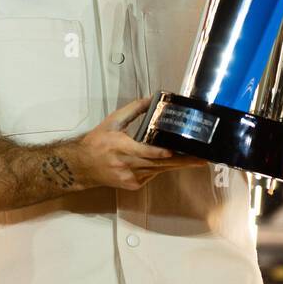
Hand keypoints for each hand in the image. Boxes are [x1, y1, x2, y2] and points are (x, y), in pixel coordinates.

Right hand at [71, 95, 208, 190]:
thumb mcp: (112, 121)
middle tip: (200, 160)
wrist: (82, 166)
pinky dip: (160, 168)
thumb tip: (152, 98)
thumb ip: (132, 110)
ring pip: (157, 171)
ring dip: (176, 165)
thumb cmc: (97, 141)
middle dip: (180, 162)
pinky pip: (152, 175)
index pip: (141, 152)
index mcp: (119, 146)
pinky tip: (169, 162)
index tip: (171, 152)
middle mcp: (125, 164)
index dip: (157, 153)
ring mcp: (129, 177)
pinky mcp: (132, 185)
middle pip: (157, 164)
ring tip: (195, 160)